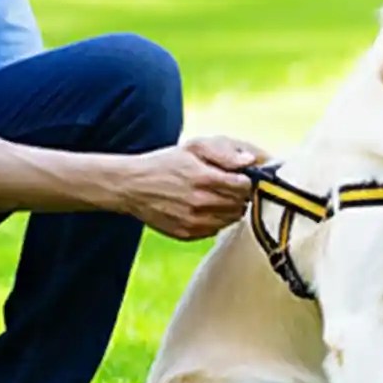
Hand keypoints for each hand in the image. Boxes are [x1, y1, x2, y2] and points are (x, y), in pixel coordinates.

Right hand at [118, 136, 270, 240]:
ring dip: (229, 209)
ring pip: (231, 220)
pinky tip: (204, 208)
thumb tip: (250, 161)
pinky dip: (216, 220)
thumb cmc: (164, 164)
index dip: (245, 180)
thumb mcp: (193, 148)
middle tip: (229, 186)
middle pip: (240, 204)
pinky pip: (215, 230)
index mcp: (205, 178)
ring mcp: (194, 221)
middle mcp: (201, 203)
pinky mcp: (187, 234)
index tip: (239, 177)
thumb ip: (223, 153)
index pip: (244, 186)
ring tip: (216, 197)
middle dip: (239, 195)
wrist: (132, 186)